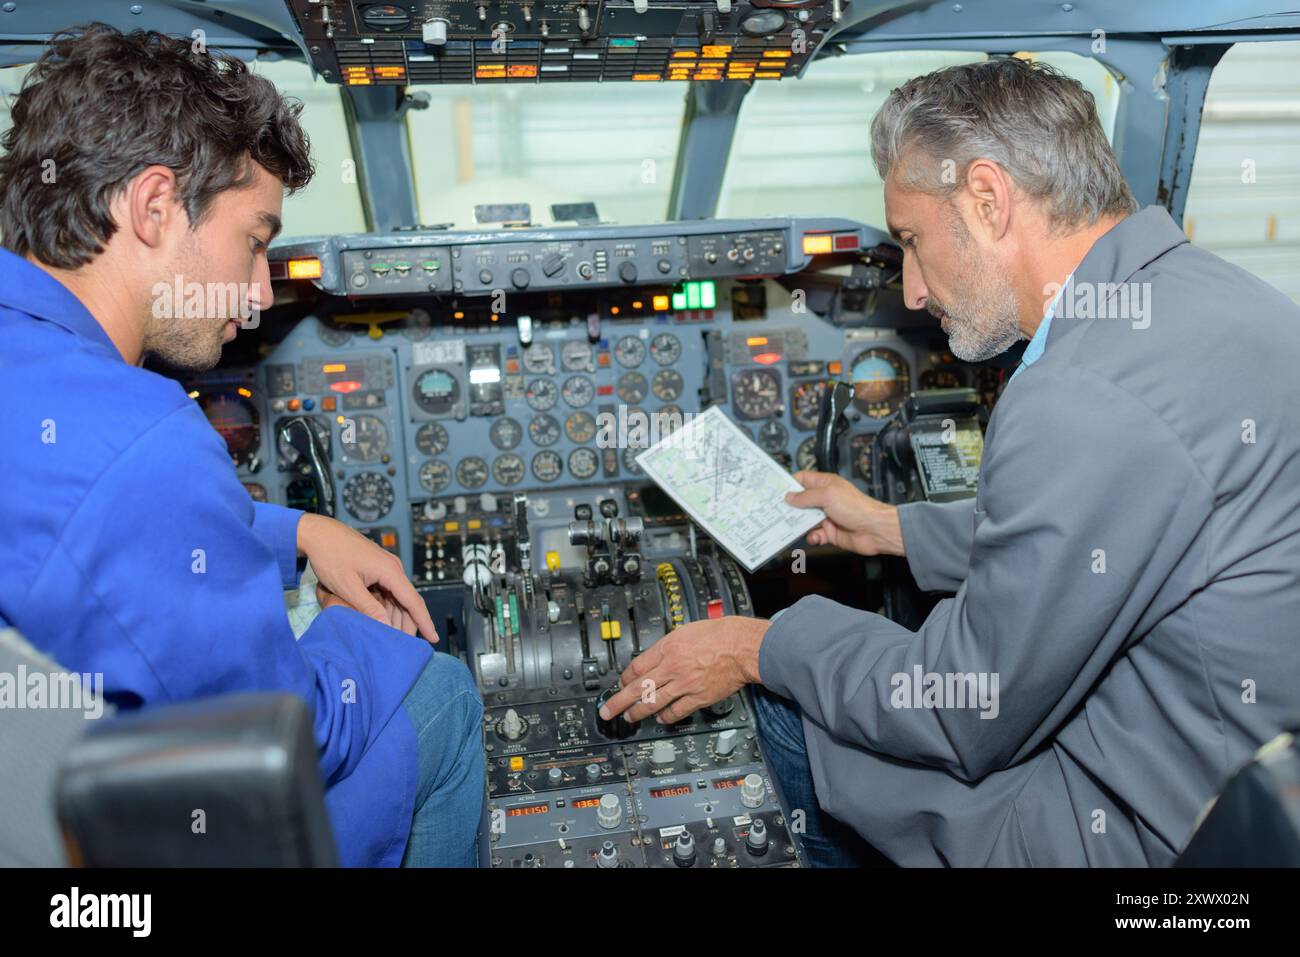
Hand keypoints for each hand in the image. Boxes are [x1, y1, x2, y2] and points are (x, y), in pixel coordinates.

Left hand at [299, 513, 438, 644]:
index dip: (425, 622)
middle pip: (407, 602)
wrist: (318, 533)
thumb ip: (368, 608)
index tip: (434, 638)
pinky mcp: (376, 569)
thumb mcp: (348, 586)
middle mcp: (392, 568)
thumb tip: (387, 627)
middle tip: (402, 647)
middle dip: (407, 624)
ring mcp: (385, 568)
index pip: (413, 601)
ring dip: (394, 617)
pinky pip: (386, 592)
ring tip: (390, 638)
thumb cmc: (330, 556)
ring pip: (396, 598)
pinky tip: (380, 620)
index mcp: (390, 571)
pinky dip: (385, 607)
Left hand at [597, 617, 767, 724]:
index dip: (624, 678)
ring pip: (653, 702)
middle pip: (637, 688)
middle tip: (606, 711)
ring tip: (628, 717)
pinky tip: (659, 719)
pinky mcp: (698, 698)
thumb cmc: (720, 634)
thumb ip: (669, 646)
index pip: (636, 666)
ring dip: (637, 712)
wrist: (743, 646)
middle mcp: (672, 667)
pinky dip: (665, 717)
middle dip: (618, 701)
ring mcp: (684, 685)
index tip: (619, 683)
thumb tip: (656, 658)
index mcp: (667, 648)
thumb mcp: (686, 630)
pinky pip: (676, 711)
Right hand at [786, 470, 903, 556]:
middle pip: (801, 502)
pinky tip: (815, 537)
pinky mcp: (830, 532)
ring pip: (805, 520)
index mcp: (826, 485)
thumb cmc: (857, 508)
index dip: (790, 483)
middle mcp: (825, 499)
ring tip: (794, 527)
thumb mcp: (827, 496)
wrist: (874, 530)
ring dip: (800, 525)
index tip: (776, 490)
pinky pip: (815, 535)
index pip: (803, 479)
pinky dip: (812, 537)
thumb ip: (806, 496)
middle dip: (790, 507)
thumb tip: (790, 497)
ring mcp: (827, 516)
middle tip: (777, 512)